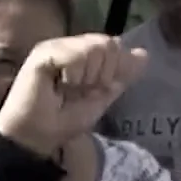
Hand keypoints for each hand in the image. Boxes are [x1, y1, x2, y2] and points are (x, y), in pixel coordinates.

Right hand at [0, 35, 147, 157]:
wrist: (36, 136)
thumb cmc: (62, 121)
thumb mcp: (101, 98)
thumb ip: (122, 75)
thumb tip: (144, 54)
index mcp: (83, 54)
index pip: (114, 46)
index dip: (113, 70)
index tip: (94, 91)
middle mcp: (70, 46)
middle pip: (109, 44)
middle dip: (103, 75)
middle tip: (80, 91)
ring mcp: (57, 47)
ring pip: (96, 47)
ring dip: (88, 76)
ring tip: (69, 89)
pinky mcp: (44, 52)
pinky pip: (78, 53)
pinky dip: (75, 75)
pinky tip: (60, 85)